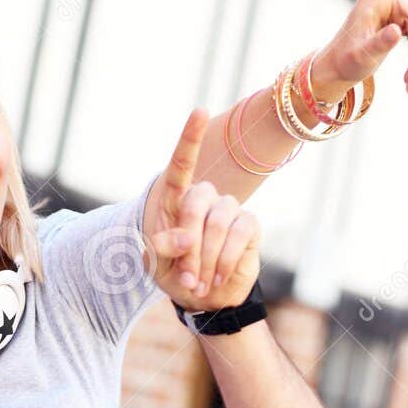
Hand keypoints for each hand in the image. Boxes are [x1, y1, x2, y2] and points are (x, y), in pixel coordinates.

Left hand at [146, 109, 261, 312]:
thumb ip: (164, 248)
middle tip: (185, 278)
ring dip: (206, 259)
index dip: (191, 138)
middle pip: (196, 202)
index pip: (182, 162)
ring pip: (218, 222)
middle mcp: (204, 197)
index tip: (201, 111)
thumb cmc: (175, 272)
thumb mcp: (159, 264)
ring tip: (198, 283)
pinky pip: (239, 235)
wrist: (204, 295)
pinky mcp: (249, 225)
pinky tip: (218, 279)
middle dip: (188, 244)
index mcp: (175, 199)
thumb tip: (184, 238)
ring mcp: (229, 208)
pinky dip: (225, 262)